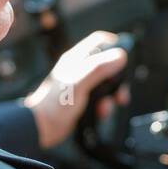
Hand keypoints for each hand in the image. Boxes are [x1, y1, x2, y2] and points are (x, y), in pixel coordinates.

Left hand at [22, 31, 130, 148]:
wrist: (43, 127)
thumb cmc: (54, 104)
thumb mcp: (78, 83)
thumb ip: (98, 68)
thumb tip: (119, 56)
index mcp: (77, 59)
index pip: (100, 41)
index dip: (115, 46)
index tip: (124, 59)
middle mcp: (80, 68)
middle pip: (108, 64)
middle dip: (118, 77)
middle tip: (120, 90)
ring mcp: (82, 83)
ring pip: (107, 83)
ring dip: (113, 94)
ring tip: (109, 104)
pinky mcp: (84, 98)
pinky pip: (102, 98)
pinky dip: (105, 105)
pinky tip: (101, 112)